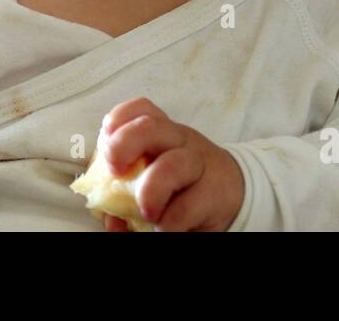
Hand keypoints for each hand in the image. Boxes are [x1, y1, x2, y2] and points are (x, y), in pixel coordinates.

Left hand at [100, 97, 244, 231]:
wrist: (233, 192)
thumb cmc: (182, 185)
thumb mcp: (154, 178)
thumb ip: (126, 193)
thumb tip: (110, 219)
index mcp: (162, 133)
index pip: (141, 109)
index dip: (118, 121)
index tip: (105, 146)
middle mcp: (180, 141)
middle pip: (150, 127)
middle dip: (123, 147)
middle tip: (116, 174)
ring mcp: (199, 164)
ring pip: (174, 164)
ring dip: (151, 191)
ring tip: (146, 213)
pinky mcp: (215, 194)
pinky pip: (189, 205)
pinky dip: (170, 222)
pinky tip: (164, 228)